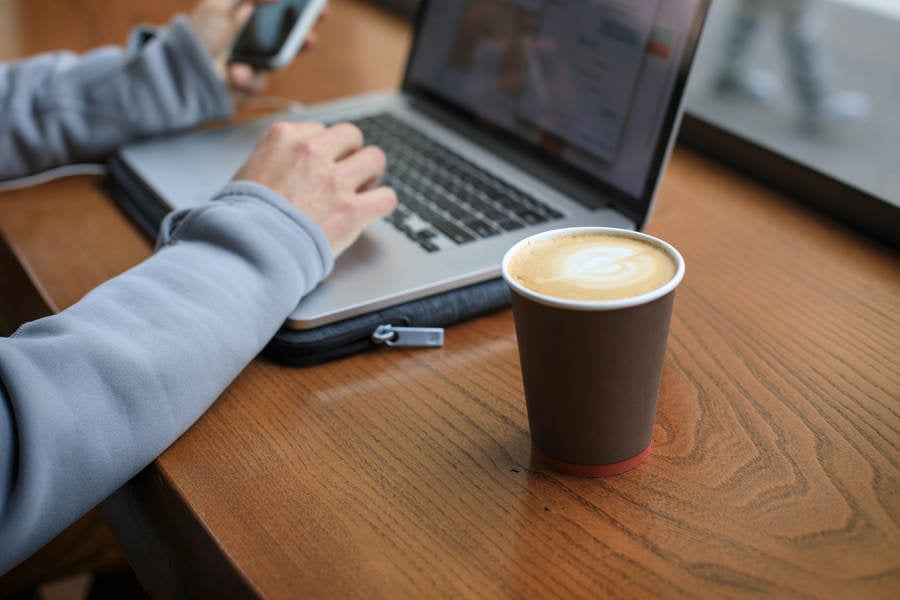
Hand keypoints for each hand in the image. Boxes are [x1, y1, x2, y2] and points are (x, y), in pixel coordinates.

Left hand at [189, 1, 322, 104]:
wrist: (180, 76)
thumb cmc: (196, 38)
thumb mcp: (218, 6)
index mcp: (244, 17)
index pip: (278, 11)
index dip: (299, 10)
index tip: (319, 7)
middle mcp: (250, 40)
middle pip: (286, 39)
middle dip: (301, 38)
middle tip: (310, 37)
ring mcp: (251, 64)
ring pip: (276, 64)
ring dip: (270, 63)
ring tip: (248, 65)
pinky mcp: (247, 85)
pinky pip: (258, 82)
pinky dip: (246, 77)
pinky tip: (233, 73)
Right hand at [234, 122, 397, 256]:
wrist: (247, 251)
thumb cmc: (242, 219)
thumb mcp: (247, 172)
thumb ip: (276, 159)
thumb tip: (293, 164)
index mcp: (284, 137)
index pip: (320, 130)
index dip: (324, 151)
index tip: (320, 168)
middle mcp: (311, 152)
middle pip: (351, 136)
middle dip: (351, 154)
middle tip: (346, 175)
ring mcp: (334, 180)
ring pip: (375, 158)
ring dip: (371, 175)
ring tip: (362, 191)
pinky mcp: (352, 210)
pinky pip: (387, 197)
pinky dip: (381, 204)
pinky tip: (371, 211)